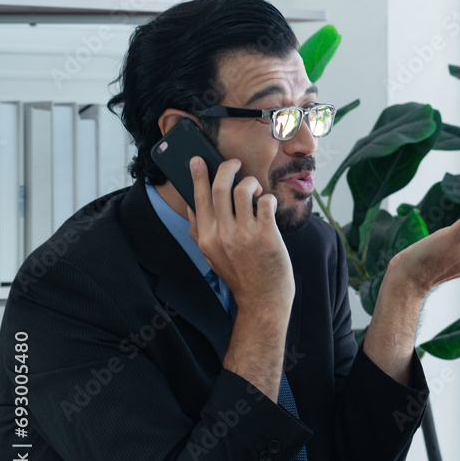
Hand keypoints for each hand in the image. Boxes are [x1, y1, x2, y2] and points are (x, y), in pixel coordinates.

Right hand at [186, 156, 294, 313]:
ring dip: (250, 183)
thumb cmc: (239, 276)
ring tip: (255, 189)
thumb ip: (199, 232)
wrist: (262, 300)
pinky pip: (265, 202)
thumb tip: (191, 205)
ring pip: (243, 190)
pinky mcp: (267, 235)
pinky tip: (268, 204)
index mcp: (207, 238)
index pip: (199, 199)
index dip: (198, 175)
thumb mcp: (211, 257)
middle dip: (227, 168)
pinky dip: (268, 197)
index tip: (198, 160)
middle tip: (234, 163)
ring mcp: (245, 235)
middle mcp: (223, 234)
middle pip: (220, 188)